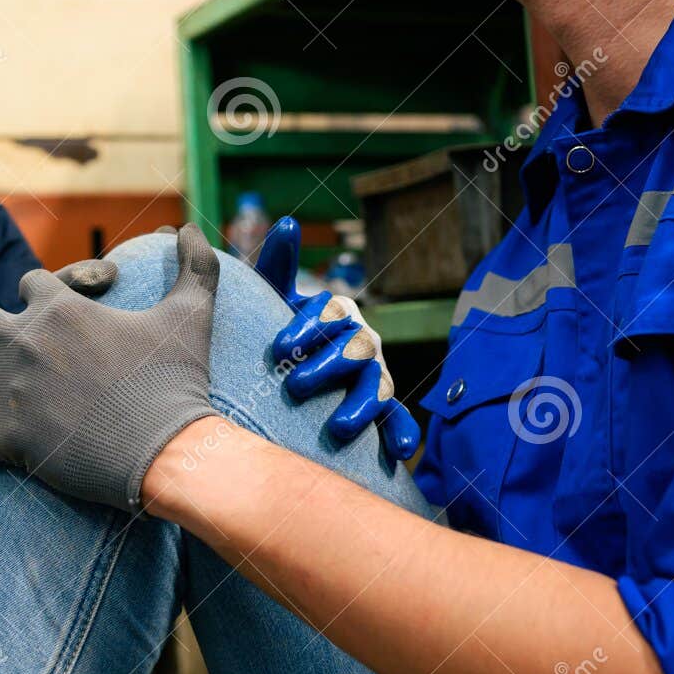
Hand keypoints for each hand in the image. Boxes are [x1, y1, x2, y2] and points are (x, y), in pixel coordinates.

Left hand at [0, 224, 220, 510]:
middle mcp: (23, 342)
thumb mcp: (191, 316)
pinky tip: (2, 458)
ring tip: (15, 412)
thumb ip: (196, 266)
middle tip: (28, 362)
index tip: (60, 319)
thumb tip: (193, 228)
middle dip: (2, 338)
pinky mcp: (1, 438)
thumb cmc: (177, 382)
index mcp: (58, 308)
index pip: (29, 284)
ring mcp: (7, 390)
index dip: (43, 298)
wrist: (167, 450)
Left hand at [254, 216, 420, 460]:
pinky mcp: (378, 409)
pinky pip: (396, 418)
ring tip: (340, 429)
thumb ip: (279, 264)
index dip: (305, 328)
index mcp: (335, 313)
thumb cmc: (278, 327)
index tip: (278, 347)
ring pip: (377, 385)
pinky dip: (400, 432)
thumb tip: (288, 222)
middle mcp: (360, 340)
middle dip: (328, 366)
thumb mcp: (273, 297)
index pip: (328, 313)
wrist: (287, 369)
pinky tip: (397, 451)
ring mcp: (372, 375)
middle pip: (355, 349)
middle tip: (294, 385)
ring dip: (361, 406)